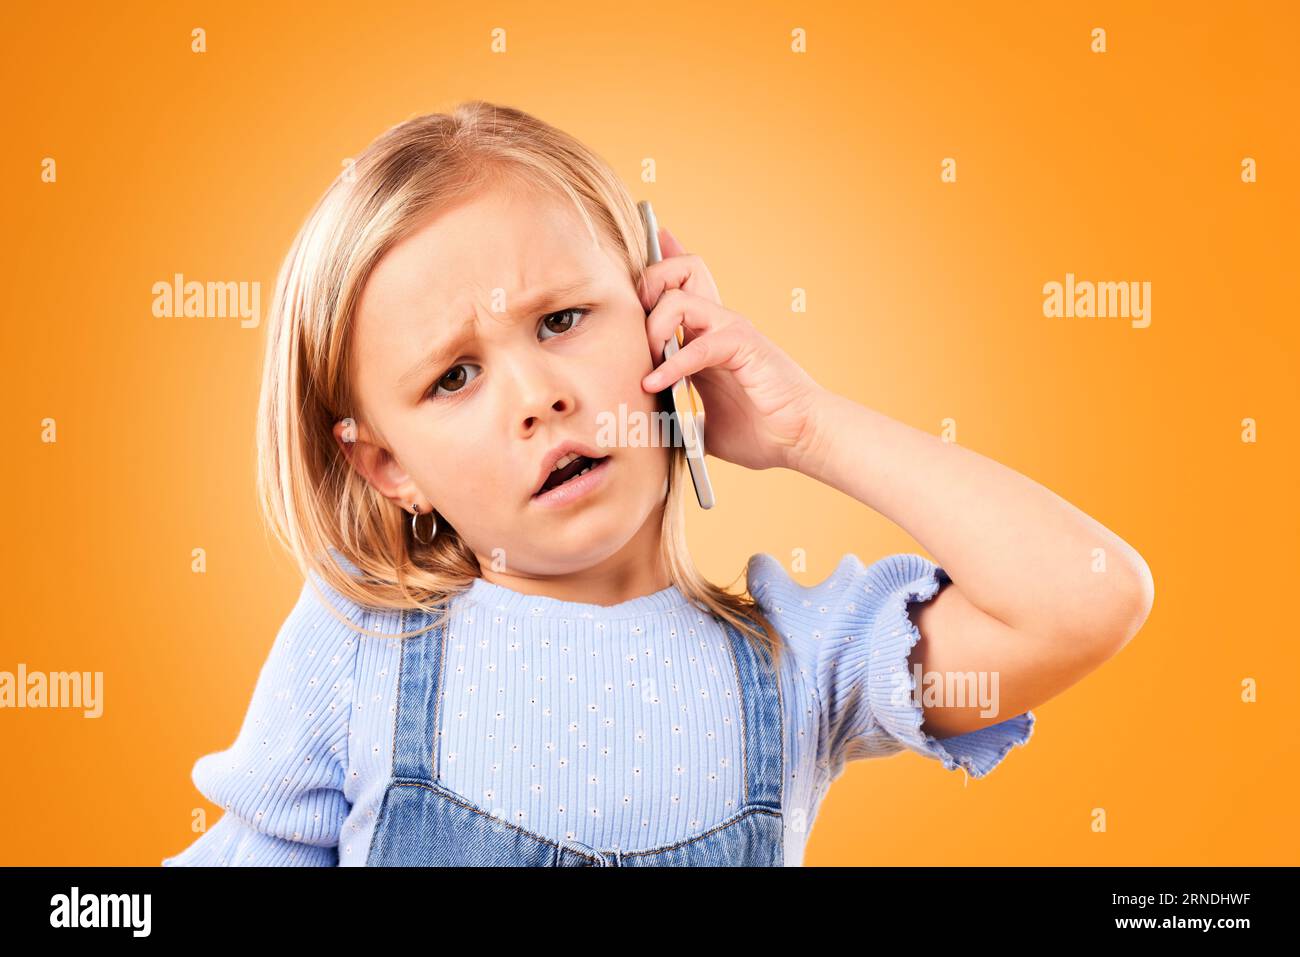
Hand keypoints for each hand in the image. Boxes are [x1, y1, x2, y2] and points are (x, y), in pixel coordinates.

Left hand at [638, 226, 826, 472]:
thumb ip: (679, 420)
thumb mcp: (704, 425)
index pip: (683, 285)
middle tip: (635, 325)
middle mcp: (719, 324)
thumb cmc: (761, 432)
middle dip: (648, 285)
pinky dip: (672, 365)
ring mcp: (732, 330)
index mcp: (709, 336)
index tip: (638, 255)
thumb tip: (651, 437)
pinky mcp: (743, 346)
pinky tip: (656, 386)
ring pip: (680, 297)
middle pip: (681, 269)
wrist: (801, 440)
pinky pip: (698, 344)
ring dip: (654, 327)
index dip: (660, 265)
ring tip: (649, 363)